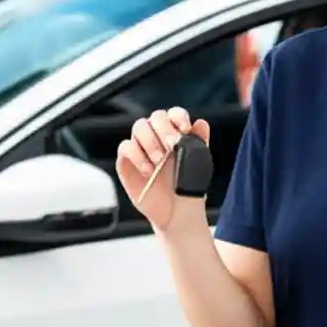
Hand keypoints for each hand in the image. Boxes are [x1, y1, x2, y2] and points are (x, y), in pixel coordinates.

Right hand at [116, 107, 210, 232]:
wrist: (175, 212)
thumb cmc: (186, 187)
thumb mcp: (198, 165)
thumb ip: (199, 143)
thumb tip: (201, 123)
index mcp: (175, 133)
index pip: (174, 114)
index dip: (178, 117)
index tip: (185, 129)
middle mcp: (156, 135)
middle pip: (155, 117)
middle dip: (164, 129)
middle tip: (172, 146)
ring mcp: (140, 146)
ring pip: (139, 127)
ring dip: (150, 142)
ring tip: (160, 161)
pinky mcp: (126, 160)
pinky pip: (125, 147)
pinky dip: (137, 156)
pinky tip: (148, 171)